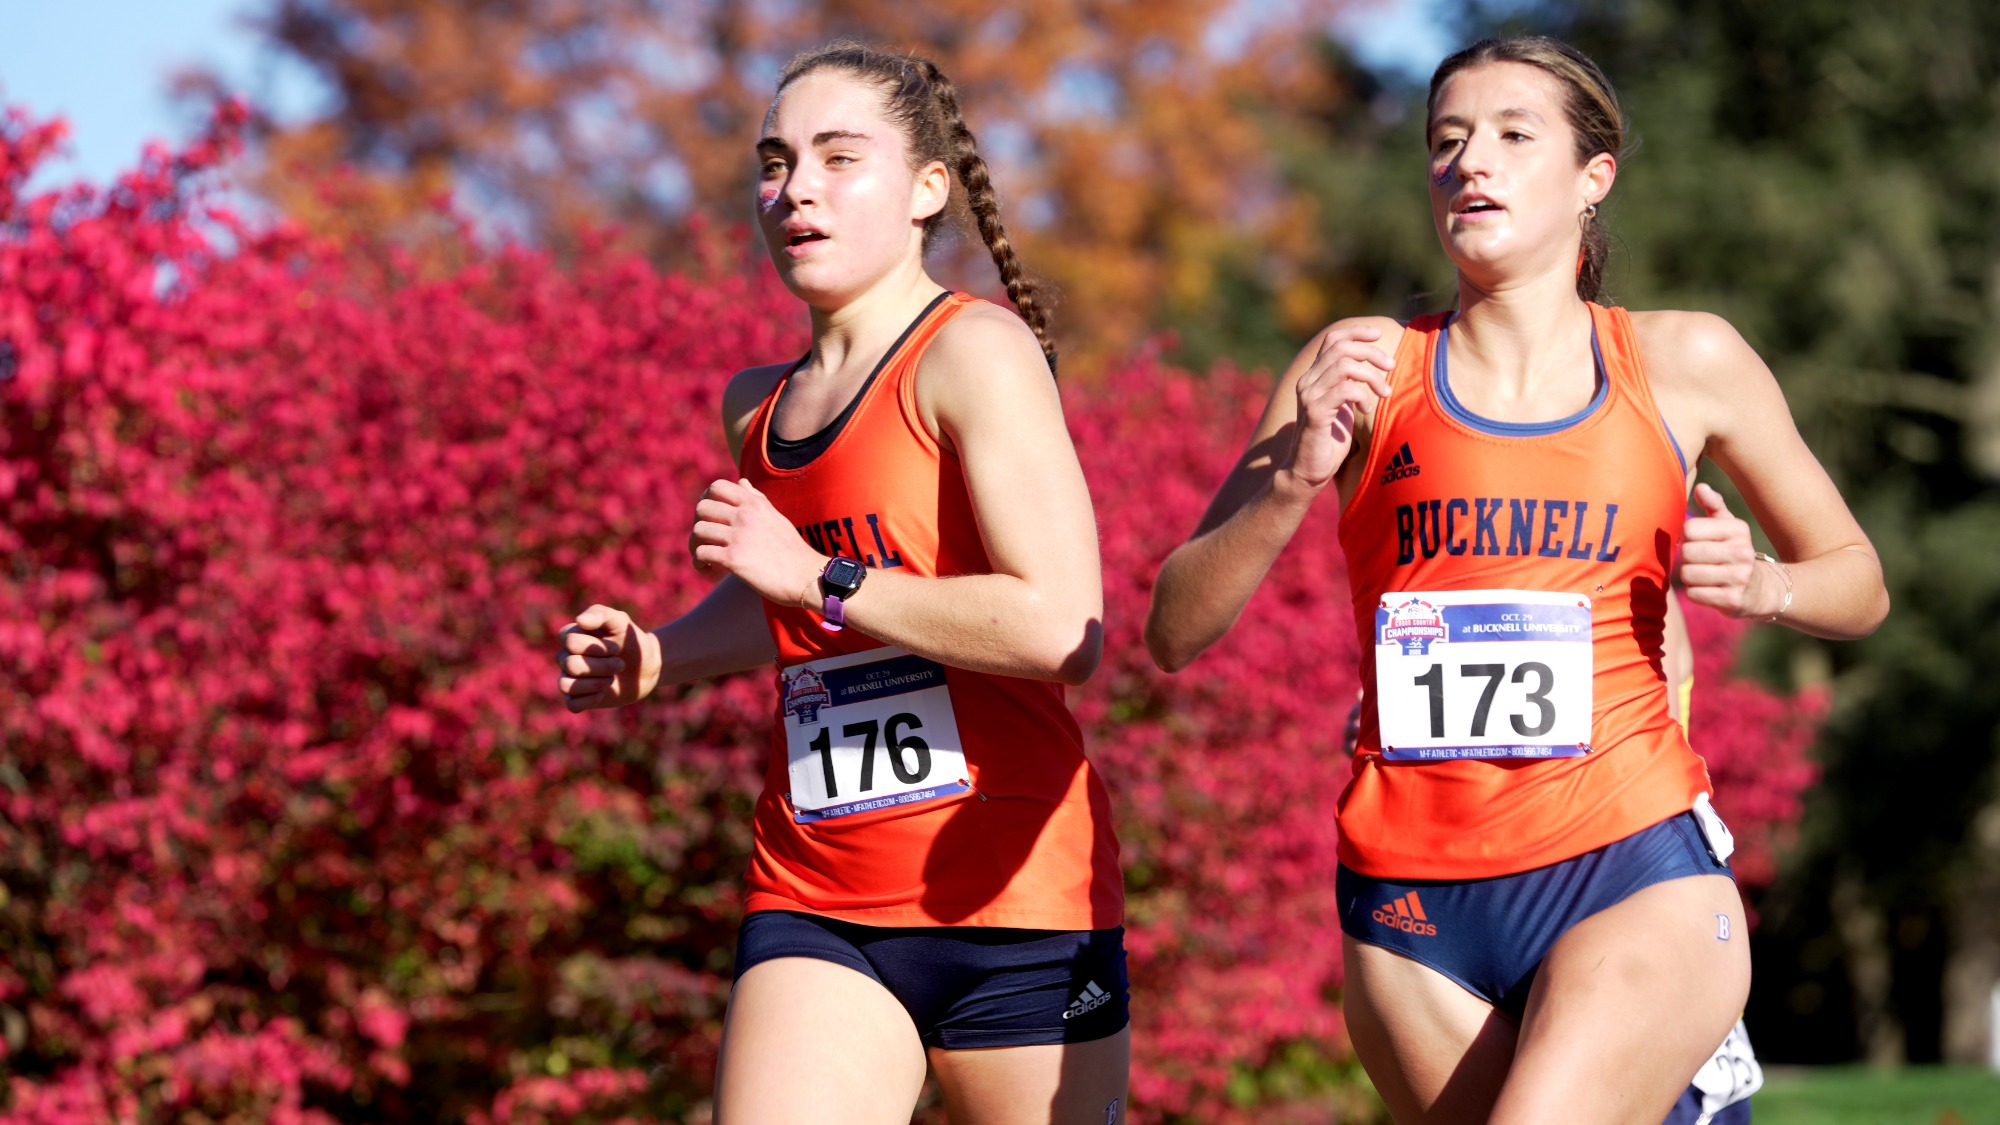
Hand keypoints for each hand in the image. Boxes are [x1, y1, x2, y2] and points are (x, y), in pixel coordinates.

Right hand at [558, 604, 659, 711]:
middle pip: (571, 664)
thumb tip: (580, 620)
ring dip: (596, 683)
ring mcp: (570, 678)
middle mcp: (566, 657)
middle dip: (602, 666)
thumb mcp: (621, 622)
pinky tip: (604, 692)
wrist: (647, 667)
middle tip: (620, 664)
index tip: (615, 647)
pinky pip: (571, 704)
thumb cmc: (631, 641)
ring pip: (565, 685)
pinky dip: (590, 699)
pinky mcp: (577, 699)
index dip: (597, 647)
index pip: (570, 641)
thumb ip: (601, 614)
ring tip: (612, 678)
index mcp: (571, 636)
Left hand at [690, 478, 824, 606]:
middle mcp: (744, 515)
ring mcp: (738, 536)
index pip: (716, 487)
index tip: (710, 516)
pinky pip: (701, 554)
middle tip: (706, 539)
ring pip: (698, 531)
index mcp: (754, 503)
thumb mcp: (775, 516)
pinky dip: (698, 563)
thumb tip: (741, 482)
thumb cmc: (792, 550)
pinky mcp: (733, 559)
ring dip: (696, 546)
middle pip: (701, 508)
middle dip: (698, 524)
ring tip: (706, 557)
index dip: (706, 499)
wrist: (805, 577)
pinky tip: (708, 570)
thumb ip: (756, 498)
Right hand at [1281, 324, 1393, 493]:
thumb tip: (1370, 366)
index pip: (1332, 339)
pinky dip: (1362, 396)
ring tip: (1383, 393)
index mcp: (1313, 376)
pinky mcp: (1314, 412)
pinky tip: (1365, 409)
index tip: (1378, 334)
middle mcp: (1307, 381)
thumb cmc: (1329, 440)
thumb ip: (1349, 384)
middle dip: (1372, 353)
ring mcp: (1308, 396)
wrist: (1308, 470)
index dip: (1356, 332)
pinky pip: (1345, 390)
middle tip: (1390, 367)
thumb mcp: (1342, 405)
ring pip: (1345, 366)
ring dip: (1372, 376)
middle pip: (1341, 348)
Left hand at [1678, 483, 1770, 617]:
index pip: (1690, 528)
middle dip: (1687, 558)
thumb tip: (1701, 487)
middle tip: (1699, 561)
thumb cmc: (1735, 551)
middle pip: (1687, 552)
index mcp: (1739, 529)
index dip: (1687, 537)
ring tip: (1704, 575)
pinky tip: (1709, 589)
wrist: (1761, 590)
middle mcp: (1742, 552)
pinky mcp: (1732, 600)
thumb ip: (1713, 505)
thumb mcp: (1729, 526)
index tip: (1698, 541)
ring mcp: (1739, 577)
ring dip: (1690, 577)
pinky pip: (1694, 594)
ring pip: (1688, 574)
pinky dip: (1695, 593)